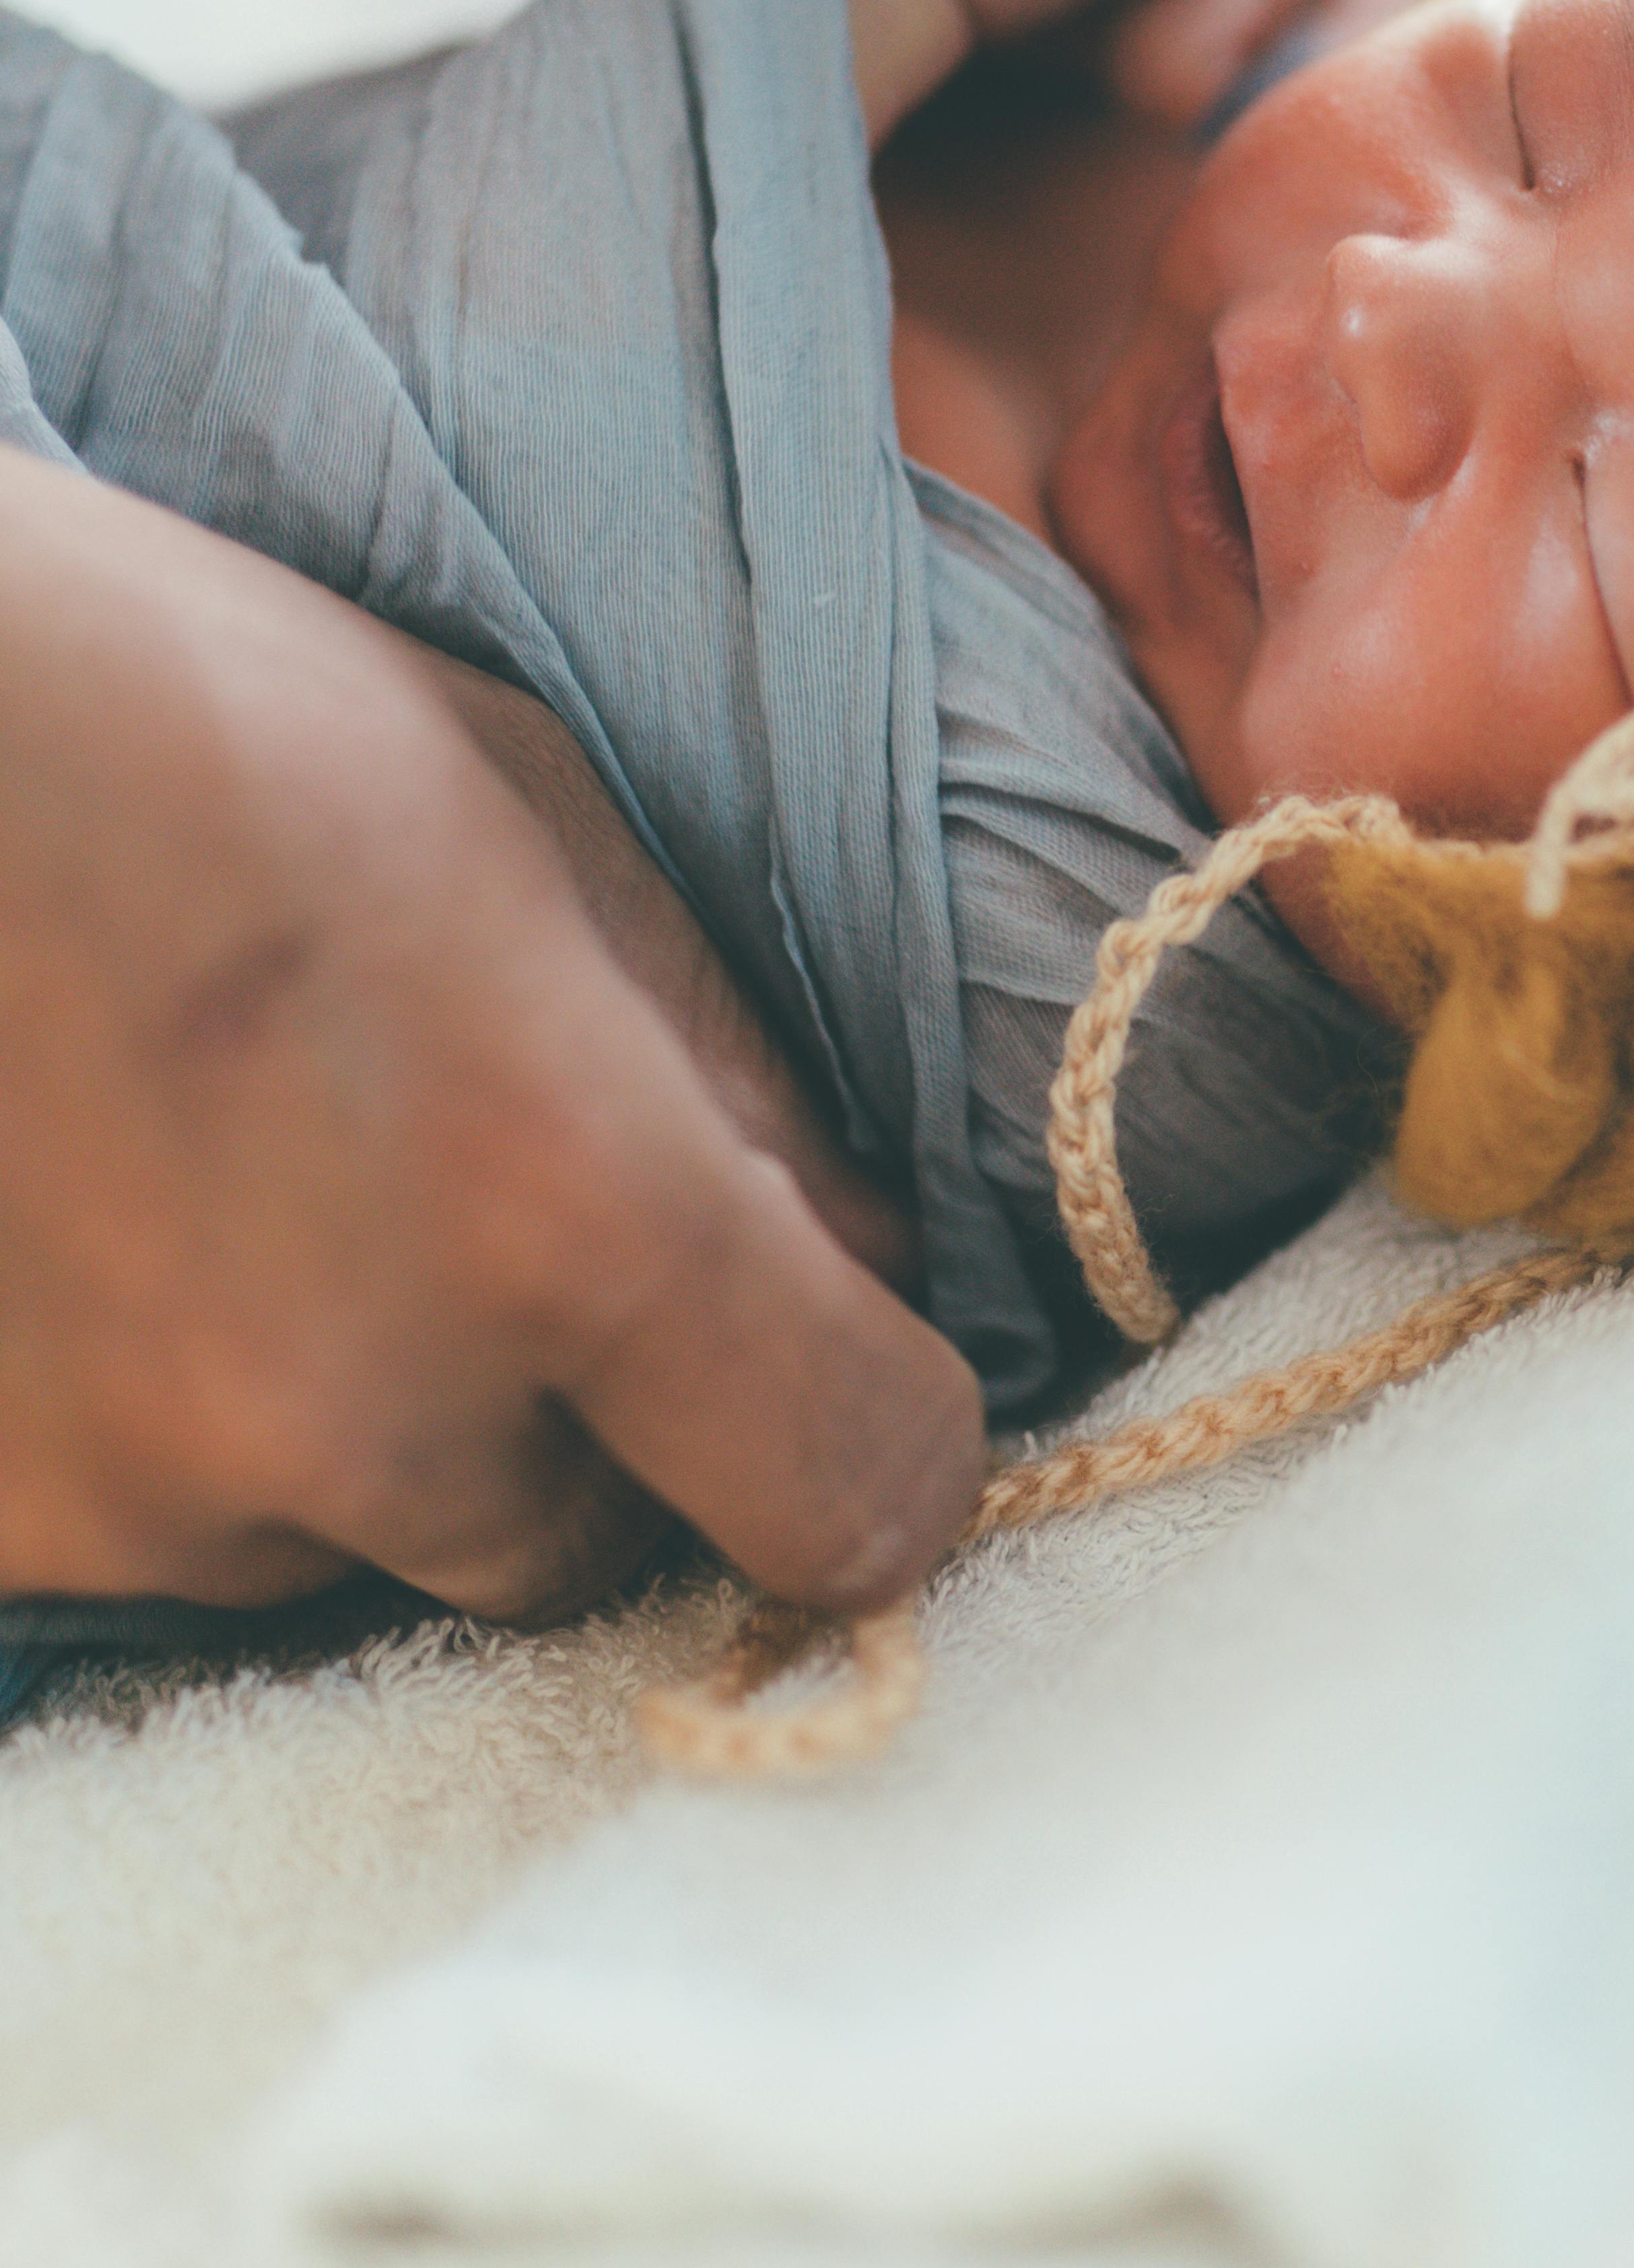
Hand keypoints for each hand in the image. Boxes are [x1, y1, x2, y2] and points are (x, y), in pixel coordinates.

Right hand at [0, 456, 984, 1621]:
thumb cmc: (206, 721)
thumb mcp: (545, 832)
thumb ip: (733, 1088)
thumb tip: (864, 1267)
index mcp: (571, 1214)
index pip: (852, 1490)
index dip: (879, 1439)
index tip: (850, 1373)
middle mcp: (374, 1410)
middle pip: (589, 1539)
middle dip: (577, 1415)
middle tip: (457, 1203)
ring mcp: (159, 1492)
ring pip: (362, 1547)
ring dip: (359, 1419)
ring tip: (251, 1179)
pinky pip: (173, 1538)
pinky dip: (175, 1425)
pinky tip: (120, 1224)